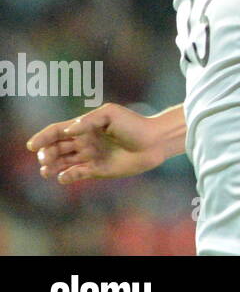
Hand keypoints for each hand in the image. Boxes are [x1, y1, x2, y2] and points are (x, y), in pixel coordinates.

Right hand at [27, 104, 167, 182]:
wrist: (154, 142)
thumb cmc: (134, 124)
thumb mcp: (111, 114)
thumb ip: (88, 120)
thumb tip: (69, 130)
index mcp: (85, 126)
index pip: (57, 131)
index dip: (43, 137)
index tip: (32, 146)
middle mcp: (85, 141)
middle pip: (57, 147)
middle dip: (46, 153)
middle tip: (45, 158)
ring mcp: (90, 155)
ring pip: (63, 162)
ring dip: (52, 167)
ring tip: (47, 170)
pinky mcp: (98, 169)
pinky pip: (76, 174)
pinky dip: (67, 176)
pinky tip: (64, 176)